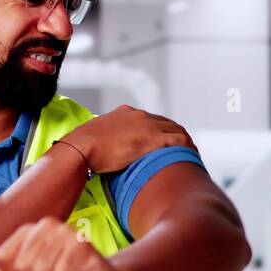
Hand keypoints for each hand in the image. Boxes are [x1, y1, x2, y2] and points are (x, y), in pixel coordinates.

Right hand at [61, 105, 194, 173]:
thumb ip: (105, 139)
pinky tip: (190, 156)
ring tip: (191, 153)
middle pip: (166, 123)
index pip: (151, 120)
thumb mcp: (96, 137)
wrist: (80, 148)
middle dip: (176, 134)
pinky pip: (178, 141)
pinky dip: (186, 147)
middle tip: (183, 148)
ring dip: (185, 141)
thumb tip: (101, 151)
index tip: (165, 140)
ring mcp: (147, 126)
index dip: (160, 130)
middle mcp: (139, 116)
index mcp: (126, 114)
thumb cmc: (82, 147)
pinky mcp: (152, 139)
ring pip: (176, 131)